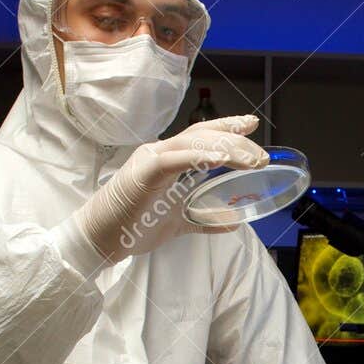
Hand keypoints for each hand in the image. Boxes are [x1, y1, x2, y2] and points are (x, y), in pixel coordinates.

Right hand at [74, 114, 267, 262]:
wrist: (101, 238)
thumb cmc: (133, 227)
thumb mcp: (178, 223)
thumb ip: (205, 219)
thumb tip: (234, 220)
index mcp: (167, 159)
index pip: (202, 136)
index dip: (228, 126)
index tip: (251, 124)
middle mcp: (160, 152)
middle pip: (204, 134)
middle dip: (236, 139)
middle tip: (261, 154)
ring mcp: (151, 159)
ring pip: (195, 142)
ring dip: (227, 148)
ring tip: (251, 160)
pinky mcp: (145, 172)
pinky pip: (176, 159)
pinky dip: (200, 157)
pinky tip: (221, 159)